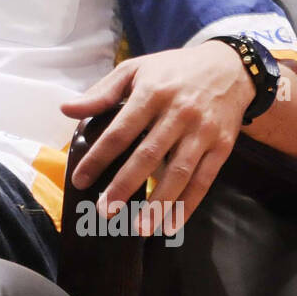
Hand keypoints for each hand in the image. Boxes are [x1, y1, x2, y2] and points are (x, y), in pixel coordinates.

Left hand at [59, 42, 254, 232]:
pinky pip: (204, 180)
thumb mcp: (135, 69)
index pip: (120, 131)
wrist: (230, 67)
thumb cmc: (173, 70)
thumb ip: (101, 93)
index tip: (81, 180)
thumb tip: (67, 110)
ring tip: (140, 228)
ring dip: (159, 204)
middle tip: (105, 210)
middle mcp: (178, 113)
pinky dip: (188, 205)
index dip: (99, 158)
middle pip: (148, 155)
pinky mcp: (222, 146)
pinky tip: (171, 225)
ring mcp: (202, 131)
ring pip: (179, 173)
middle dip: (125, 185)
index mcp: (151, 93)